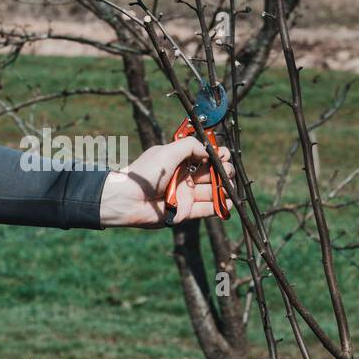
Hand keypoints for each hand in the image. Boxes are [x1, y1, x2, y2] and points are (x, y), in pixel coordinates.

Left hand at [98, 138, 234, 227]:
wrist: (128, 198)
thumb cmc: (146, 172)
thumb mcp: (168, 151)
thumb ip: (191, 146)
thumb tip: (211, 151)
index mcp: (180, 161)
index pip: (205, 156)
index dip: (218, 156)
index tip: (224, 156)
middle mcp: (185, 177)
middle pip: (212, 174)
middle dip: (224, 172)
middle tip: (227, 172)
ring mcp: (185, 195)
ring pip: (212, 192)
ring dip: (225, 189)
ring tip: (230, 188)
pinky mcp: (185, 212)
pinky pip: (207, 210)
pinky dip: (219, 207)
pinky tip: (228, 203)